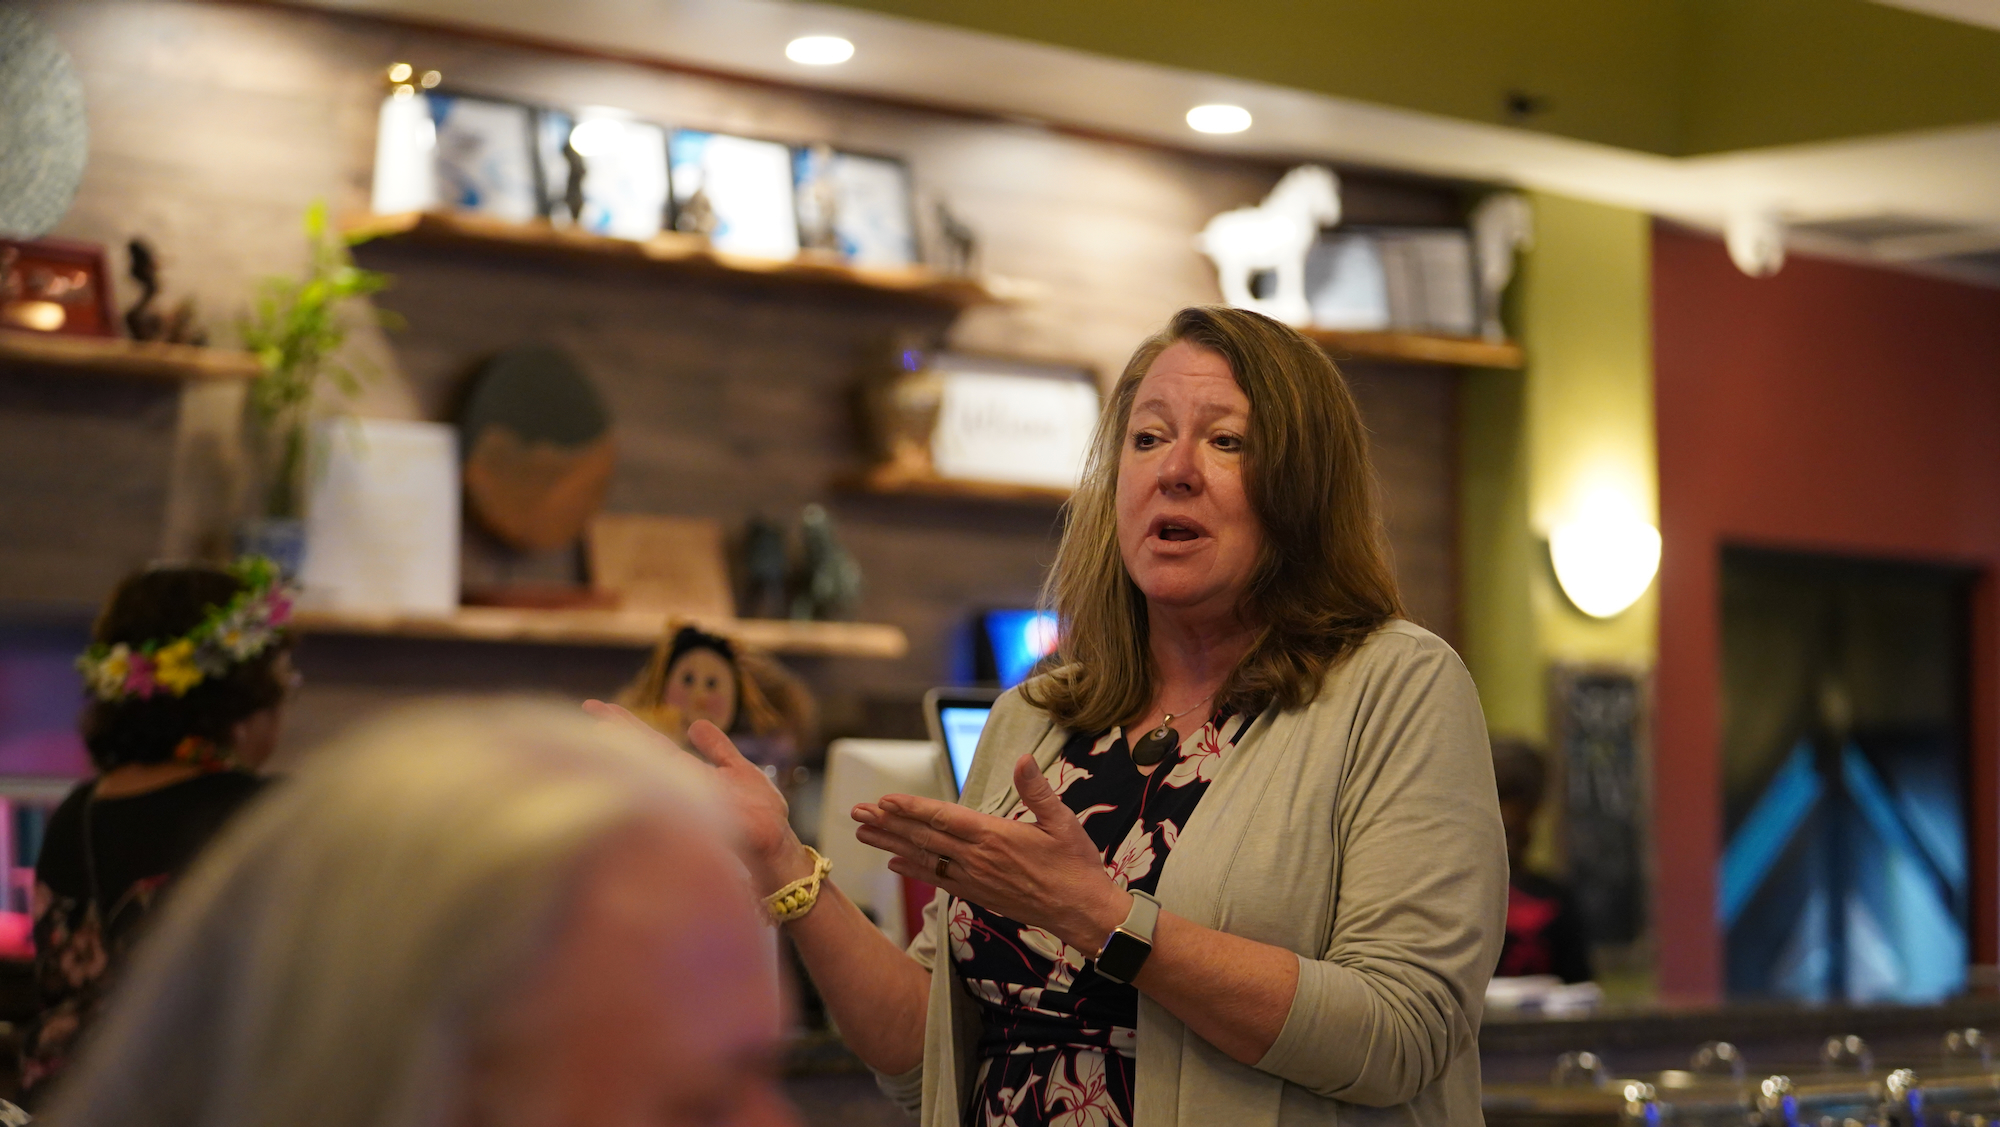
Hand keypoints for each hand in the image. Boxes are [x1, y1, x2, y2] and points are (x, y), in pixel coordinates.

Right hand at [582, 701, 812, 892]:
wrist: (778, 849)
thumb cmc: (761, 814)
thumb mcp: (740, 771)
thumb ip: (718, 749)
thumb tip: (694, 724)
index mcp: (689, 774)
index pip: (652, 745)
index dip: (626, 726)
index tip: (598, 707)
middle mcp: (682, 788)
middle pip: (644, 756)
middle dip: (617, 734)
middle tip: (588, 709)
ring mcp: (690, 804)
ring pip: (653, 777)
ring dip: (628, 758)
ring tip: (601, 734)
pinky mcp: (707, 820)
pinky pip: (681, 802)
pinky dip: (658, 789)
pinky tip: (639, 773)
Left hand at [853, 754, 1131, 952]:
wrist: (1082, 914)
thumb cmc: (1076, 866)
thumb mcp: (1063, 822)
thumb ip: (1037, 791)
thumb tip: (1023, 759)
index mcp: (996, 836)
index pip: (944, 819)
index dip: (912, 809)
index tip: (884, 801)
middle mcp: (978, 859)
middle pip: (924, 838)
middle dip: (888, 824)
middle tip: (857, 813)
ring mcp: (974, 879)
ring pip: (924, 859)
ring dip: (891, 845)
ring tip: (863, 835)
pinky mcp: (977, 894)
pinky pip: (937, 880)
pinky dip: (913, 870)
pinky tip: (894, 864)